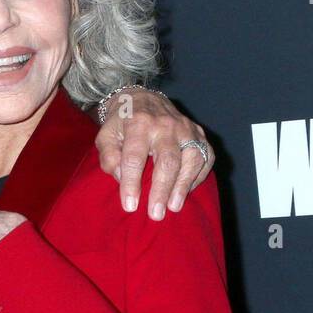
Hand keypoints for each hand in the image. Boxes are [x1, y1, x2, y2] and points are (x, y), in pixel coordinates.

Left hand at [93, 88, 213, 220]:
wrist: (141, 98)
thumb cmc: (121, 123)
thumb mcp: (105, 135)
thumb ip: (109, 156)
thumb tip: (122, 177)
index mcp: (138, 123)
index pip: (134, 157)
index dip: (132, 183)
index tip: (130, 206)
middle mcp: (165, 125)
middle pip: (168, 160)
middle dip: (162, 190)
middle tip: (156, 214)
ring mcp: (186, 128)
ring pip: (192, 159)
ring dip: (183, 185)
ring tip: (174, 207)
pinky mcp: (199, 133)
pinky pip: (206, 156)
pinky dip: (199, 176)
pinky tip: (186, 191)